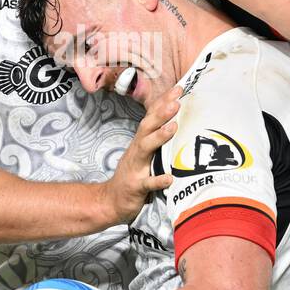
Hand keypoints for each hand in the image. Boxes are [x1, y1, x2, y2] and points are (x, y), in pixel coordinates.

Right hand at [103, 86, 179, 223]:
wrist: (111, 200)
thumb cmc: (133, 175)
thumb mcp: (144, 154)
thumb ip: (157, 140)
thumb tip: (178, 122)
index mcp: (140, 142)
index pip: (151, 118)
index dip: (163, 103)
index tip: (178, 89)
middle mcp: (137, 151)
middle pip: (147, 128)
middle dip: (161, 114)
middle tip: (176, 101)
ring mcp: (135, 168)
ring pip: (146, 149)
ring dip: (159, 137)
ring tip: (173, 127)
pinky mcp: (136, 187)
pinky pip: (147, 183)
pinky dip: (158, 180)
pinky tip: (169, 178)